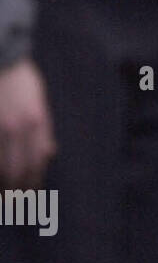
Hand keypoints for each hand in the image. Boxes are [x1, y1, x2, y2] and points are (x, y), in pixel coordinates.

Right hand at [0, 58, 57, 189]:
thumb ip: (43, 129)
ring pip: (2, 165)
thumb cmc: (21, 80)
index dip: (33, 182)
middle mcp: (19, 127)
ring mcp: (1, 126)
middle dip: (16, 190)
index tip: (30, 197)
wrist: (2, 57)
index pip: (37, 162)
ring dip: (2, 184)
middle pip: (18, 169)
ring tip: (2, 197)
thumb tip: (48, 153)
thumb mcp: (40, 102)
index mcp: (37, 122)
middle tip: (13, 204)